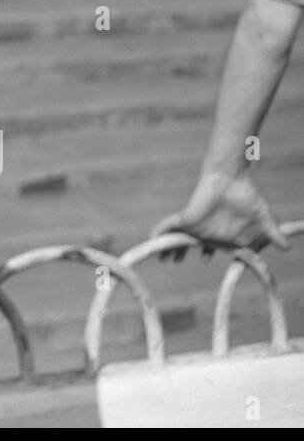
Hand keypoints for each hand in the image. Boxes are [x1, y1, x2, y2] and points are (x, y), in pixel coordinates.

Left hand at [151, 170, 289, 256]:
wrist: (231, 178)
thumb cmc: (245, 196)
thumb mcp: (262, 218)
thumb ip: (272, 233)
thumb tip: (288, 248)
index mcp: (222, 233)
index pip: (213, 247)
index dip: (208, 253)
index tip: (206, 259)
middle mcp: (206, 231)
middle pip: (191, 245)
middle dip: (181, 253)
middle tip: (173, 262)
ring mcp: (196, 225)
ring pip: (179, 241)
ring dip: (170, 249)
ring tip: (164, 259)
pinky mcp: (187, 217)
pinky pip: (170, 226)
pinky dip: (160, 232)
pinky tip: (152, 238)